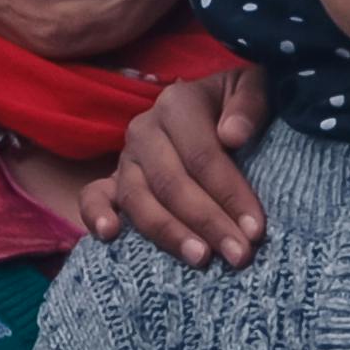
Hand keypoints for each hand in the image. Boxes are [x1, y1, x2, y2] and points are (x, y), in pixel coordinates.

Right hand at [82, 69, 268, 266]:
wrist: (209, 108)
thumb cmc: (234, 107)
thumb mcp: (251, 90)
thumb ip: (249, 105)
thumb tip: (233, 135)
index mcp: (177, 105)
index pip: (203, 156)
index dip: (230, 194)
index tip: (256, 230)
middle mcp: (144, 130)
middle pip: (172, 183)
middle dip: (208, 223)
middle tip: (238, 255)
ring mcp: (125, 158)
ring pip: (138, 199)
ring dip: (169, 233)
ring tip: (200, 259)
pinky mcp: (111, 181)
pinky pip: (92, 197)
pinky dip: (96, 215)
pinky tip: (109, 236)